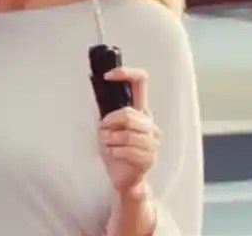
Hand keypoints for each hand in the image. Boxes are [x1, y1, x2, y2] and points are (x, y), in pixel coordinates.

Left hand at [97, 66, 160, 197]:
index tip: (107, 76)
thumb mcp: (108, 126)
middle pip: (128, 114)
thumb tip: (98, 88)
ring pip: (127, 134)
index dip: (126, 73)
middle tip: (102, 132)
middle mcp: (150, 124)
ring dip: (110, 140)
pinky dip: (114, 152)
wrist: (123, 178)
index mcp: (141, 111)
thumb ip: (108, 111)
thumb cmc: (115, 149)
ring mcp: (153, 142)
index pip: (141, 81)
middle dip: (109, 123)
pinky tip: (114, 155)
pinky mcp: (150, 158)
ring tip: (108, 145)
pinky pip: (127, 151)